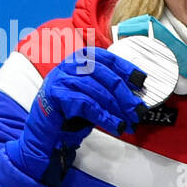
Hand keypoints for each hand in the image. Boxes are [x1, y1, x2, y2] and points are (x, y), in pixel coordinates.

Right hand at [6, 49, 144, 186]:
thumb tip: (135, 99)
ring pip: (97, 90)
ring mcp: (61, 77)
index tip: (141, 82)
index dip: (127, 69)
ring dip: (116, 109)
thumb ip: (110, 91)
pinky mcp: (56, 94)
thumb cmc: (71, 109)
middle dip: (125, 95)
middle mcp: (70, 64)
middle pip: (105, 75)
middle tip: (137, 110)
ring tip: (128, 122)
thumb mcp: (93, 94)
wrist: (44, 128)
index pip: (108, 58)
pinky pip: (86, 104)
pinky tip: (114, 125)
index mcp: (81, 58)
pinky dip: (104, 117)